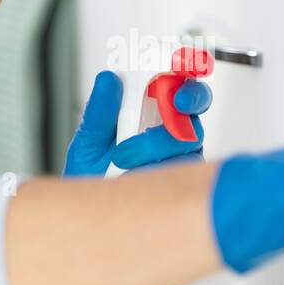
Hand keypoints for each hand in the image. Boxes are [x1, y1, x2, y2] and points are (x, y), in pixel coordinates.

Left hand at [63, 70, 212, 176]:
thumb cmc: (91, 184)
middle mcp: (168, 132)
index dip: (181, 67)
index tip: (176, 60)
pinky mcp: (183, 179)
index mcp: (146, 114)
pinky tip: (137, 171)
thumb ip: (99, 114)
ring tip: (123, 155)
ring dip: (157, 141)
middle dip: (191, 96)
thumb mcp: (87, 145)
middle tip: (176, 98)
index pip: (171, 82)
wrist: (91, 224)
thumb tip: (108, 78)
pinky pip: (186, 165)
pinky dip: (160, 164)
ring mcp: (179, 155)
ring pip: (189, 135)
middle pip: (196, 103)